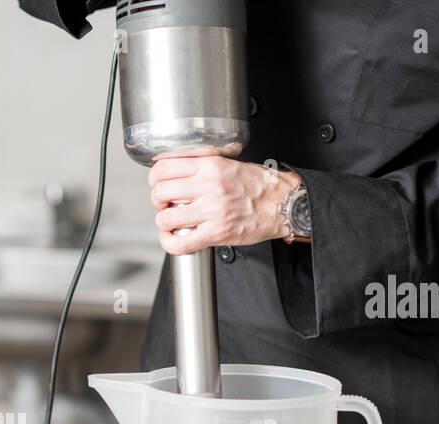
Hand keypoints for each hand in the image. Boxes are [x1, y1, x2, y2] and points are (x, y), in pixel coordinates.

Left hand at [149, 156, 302, 255]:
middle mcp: (209, 187)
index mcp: (211, 166)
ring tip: (172, 221)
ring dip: (164, 222)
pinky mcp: (216, 233)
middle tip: (165, 204)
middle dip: (158, 200)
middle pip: (160, 192)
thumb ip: (202, 167)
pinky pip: (180, 243)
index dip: (155, 178)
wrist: (283, 204)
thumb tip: (175, 173)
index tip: (158, 183)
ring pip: (165, 218)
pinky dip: (169, 243)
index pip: (164, 167)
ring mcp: (212, 211)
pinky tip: (172, 238)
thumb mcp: (229, 164)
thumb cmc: (259, 186)